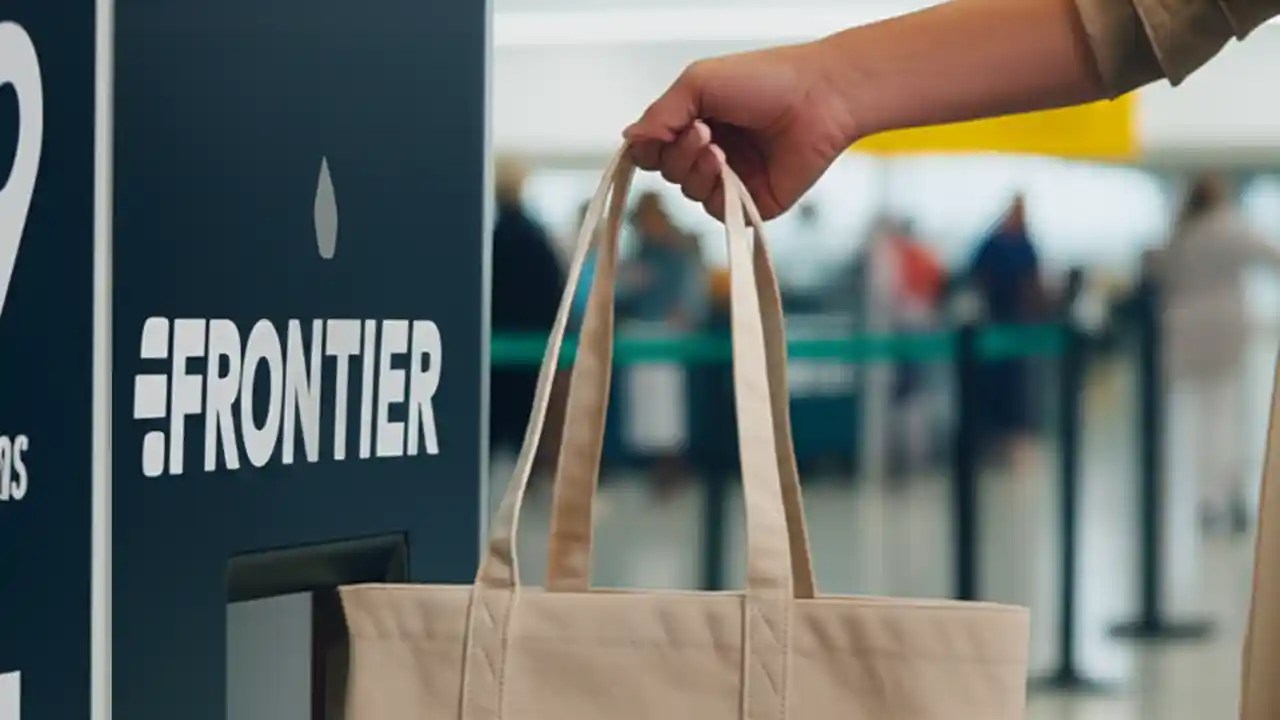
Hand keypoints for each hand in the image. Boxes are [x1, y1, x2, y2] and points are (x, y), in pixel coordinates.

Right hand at [624, 41, 856, 220]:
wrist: (821, 98)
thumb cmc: (766, 80)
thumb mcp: (699, 82)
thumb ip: (661, 114)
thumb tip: (628, 141)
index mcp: (695, 120)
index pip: (653, 147)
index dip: (648, 147)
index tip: (657, 135)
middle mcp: (710, 150)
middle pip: (666, 170)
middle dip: (676, 154)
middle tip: (702, 131)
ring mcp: (731, 178)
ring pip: (688, 191)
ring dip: (695, 170)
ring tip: (719, 148)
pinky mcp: (751, 202)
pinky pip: (716, 211)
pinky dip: (715, 191)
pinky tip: (727, 168)